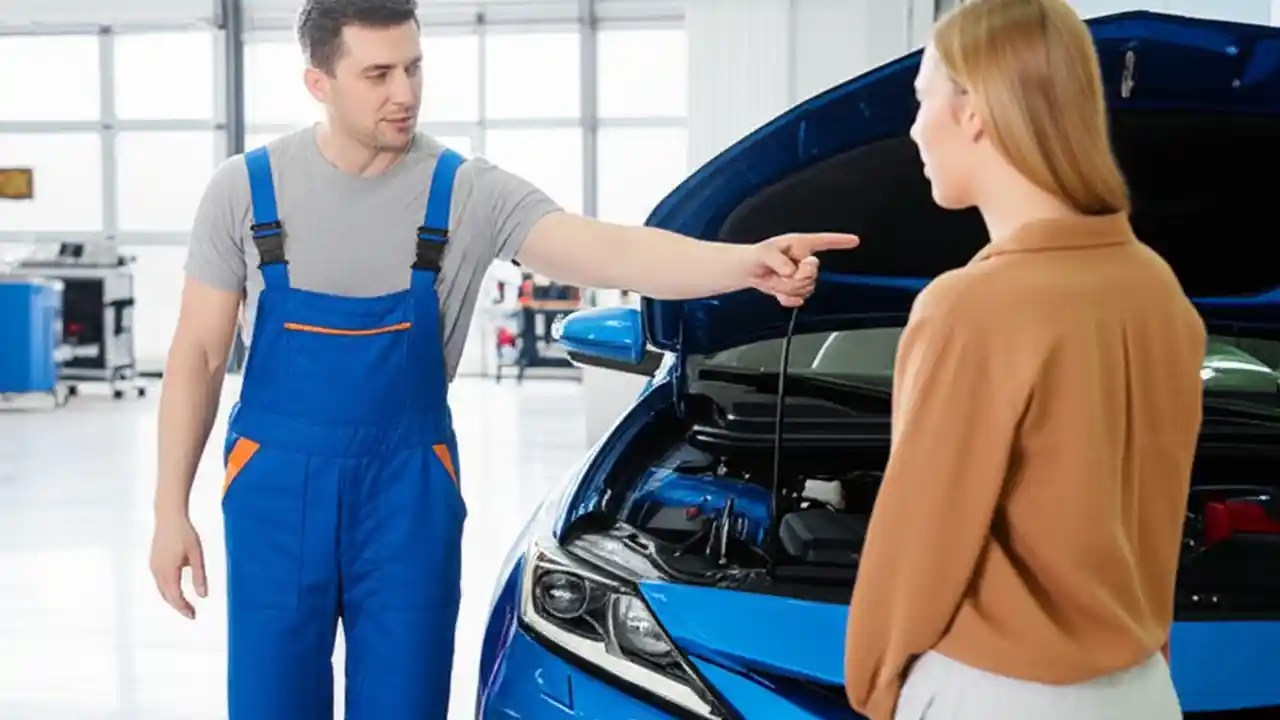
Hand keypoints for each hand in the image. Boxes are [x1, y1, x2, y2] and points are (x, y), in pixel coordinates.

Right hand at [150, 514, 207, 619]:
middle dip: (179, 606)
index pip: (175, 597)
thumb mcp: (197, 555)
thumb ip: (200, 576)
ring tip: (185, 605)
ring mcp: (153, 567)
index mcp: (169, 571)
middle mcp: (158, 572)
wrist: (169, 517)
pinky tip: (176, 590)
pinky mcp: (153, 562)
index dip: (184, 608)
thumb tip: (203, 595)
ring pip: (161, 590)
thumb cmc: (185, 534)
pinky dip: (167, 590)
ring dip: (172, 599)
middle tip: (191, 613)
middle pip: (167, 596)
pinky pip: (159, 582)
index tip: (193, 616)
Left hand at [742, 232, 859, 306]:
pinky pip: (799, 299)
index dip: (840, 241)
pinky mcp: (797, 290)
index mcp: (802, 245)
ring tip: (775, 279)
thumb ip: (779, 261)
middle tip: (778, 273)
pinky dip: (786, 299)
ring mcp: (803, 276)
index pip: (824, 241)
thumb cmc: (759, 255)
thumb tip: (792, 272)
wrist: (750, 270)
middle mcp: (806, 260)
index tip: (855, 240)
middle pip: (813, 274)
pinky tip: (778, 293)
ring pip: (806, 289)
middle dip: (794, 278)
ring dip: (787, 288)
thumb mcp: (765, 253)